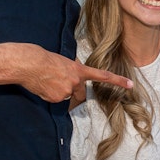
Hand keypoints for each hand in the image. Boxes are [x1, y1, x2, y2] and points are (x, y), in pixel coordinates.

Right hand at [15, 44, 132, 102]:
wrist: (29, 63)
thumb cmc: (44, 59)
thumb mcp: (64, 61)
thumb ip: (73, 70)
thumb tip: (75, 79)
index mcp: (79, 70)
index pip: (103, 76)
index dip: (117, 81)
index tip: (130, 85)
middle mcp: (76, 82)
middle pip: (80, 94)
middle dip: (74, 92)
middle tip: (59, 82)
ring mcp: (67, 91)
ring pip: (66, 96)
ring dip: (59, 92)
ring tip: (47, 81)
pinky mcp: (57, 98)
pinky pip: (56, 100)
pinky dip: (50, 95)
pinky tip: (43, 86)